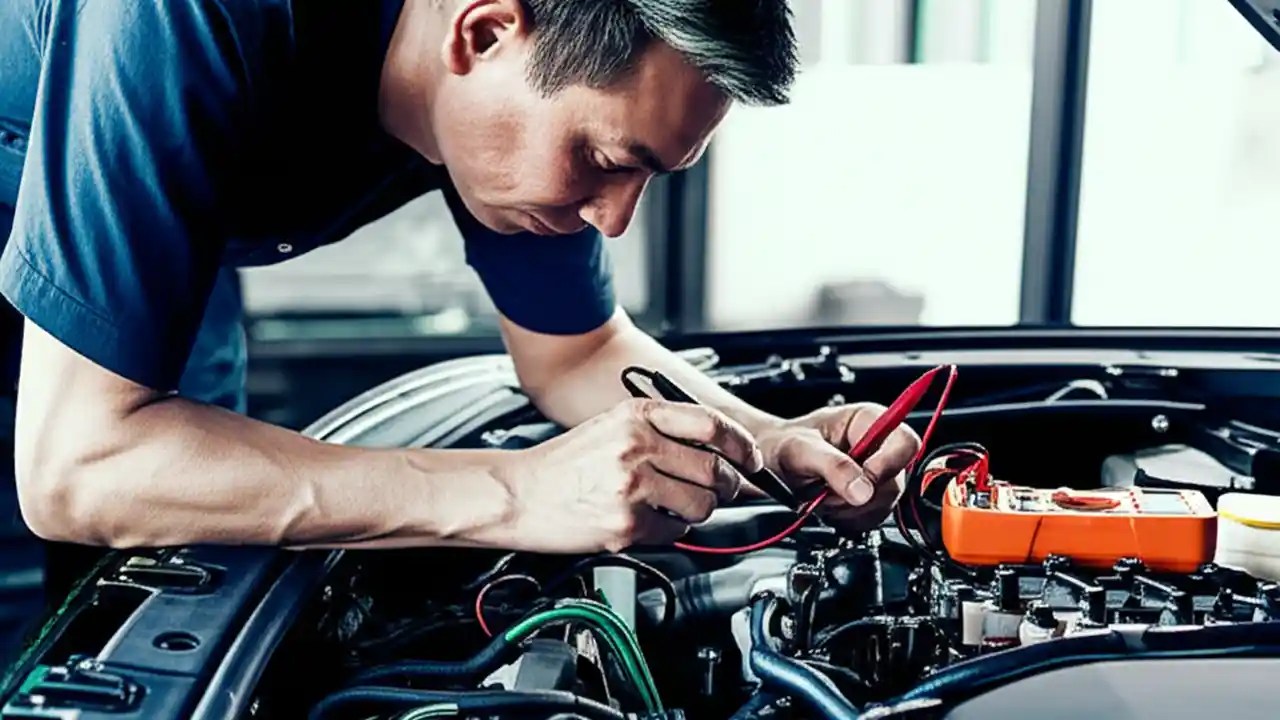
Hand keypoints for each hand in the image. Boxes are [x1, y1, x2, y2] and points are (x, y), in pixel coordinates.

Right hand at [505, 398, 762, 552]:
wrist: (517, 493)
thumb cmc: (564, 464)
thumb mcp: (612, 427)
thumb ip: (661, 432)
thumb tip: (717, 453)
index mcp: (637, 415)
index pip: (711, 424)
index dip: (741, 445)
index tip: (749, 458)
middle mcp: (637, 445)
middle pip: (716, 470)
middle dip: (725, 487)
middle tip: (718, 491)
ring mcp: (632, 486)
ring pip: (701, 506)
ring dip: (697, 512)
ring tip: (672, 507)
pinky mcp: (626, 524)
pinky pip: (674, 533)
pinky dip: (669, 532)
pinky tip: (646, 521)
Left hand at [755, 403, 920, 533]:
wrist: (772, 464)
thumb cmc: (784, 444)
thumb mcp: (802, 449)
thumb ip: (833, 466)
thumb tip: (862, 491)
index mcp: (870, 421)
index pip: (905, 443)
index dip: (889, 465)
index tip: (862, 480)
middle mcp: (880, 448)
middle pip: (896, 481)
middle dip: (859, 495)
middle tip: (826, 490)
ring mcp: (877, 476)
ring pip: (885, 506)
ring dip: (850, 509)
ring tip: (823, 496)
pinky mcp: (870, 500)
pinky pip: (872, 520)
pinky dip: (848, 520)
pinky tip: (829, 507)